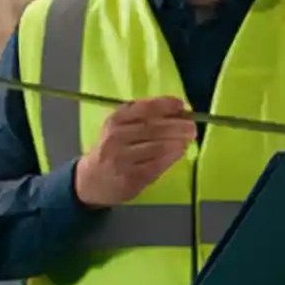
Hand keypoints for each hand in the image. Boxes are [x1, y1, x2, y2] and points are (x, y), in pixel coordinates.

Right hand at [73, 97, 194, 207]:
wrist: (92, 180)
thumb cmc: (111, 149)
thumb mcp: (118, 128)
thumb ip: (142, 118)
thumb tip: (177, 111)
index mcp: (114, 121)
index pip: (143, 108)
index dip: (164, 105)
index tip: (180, 104)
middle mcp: (116, 138)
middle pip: (153, 128)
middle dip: (177, 125)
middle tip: (192, 126)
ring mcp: (123, 159)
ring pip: (158, 147)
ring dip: (178, 142)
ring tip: (188, 139)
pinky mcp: (131, 178)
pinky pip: (157, 165)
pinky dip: (172, 157)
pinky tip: (179, 152)